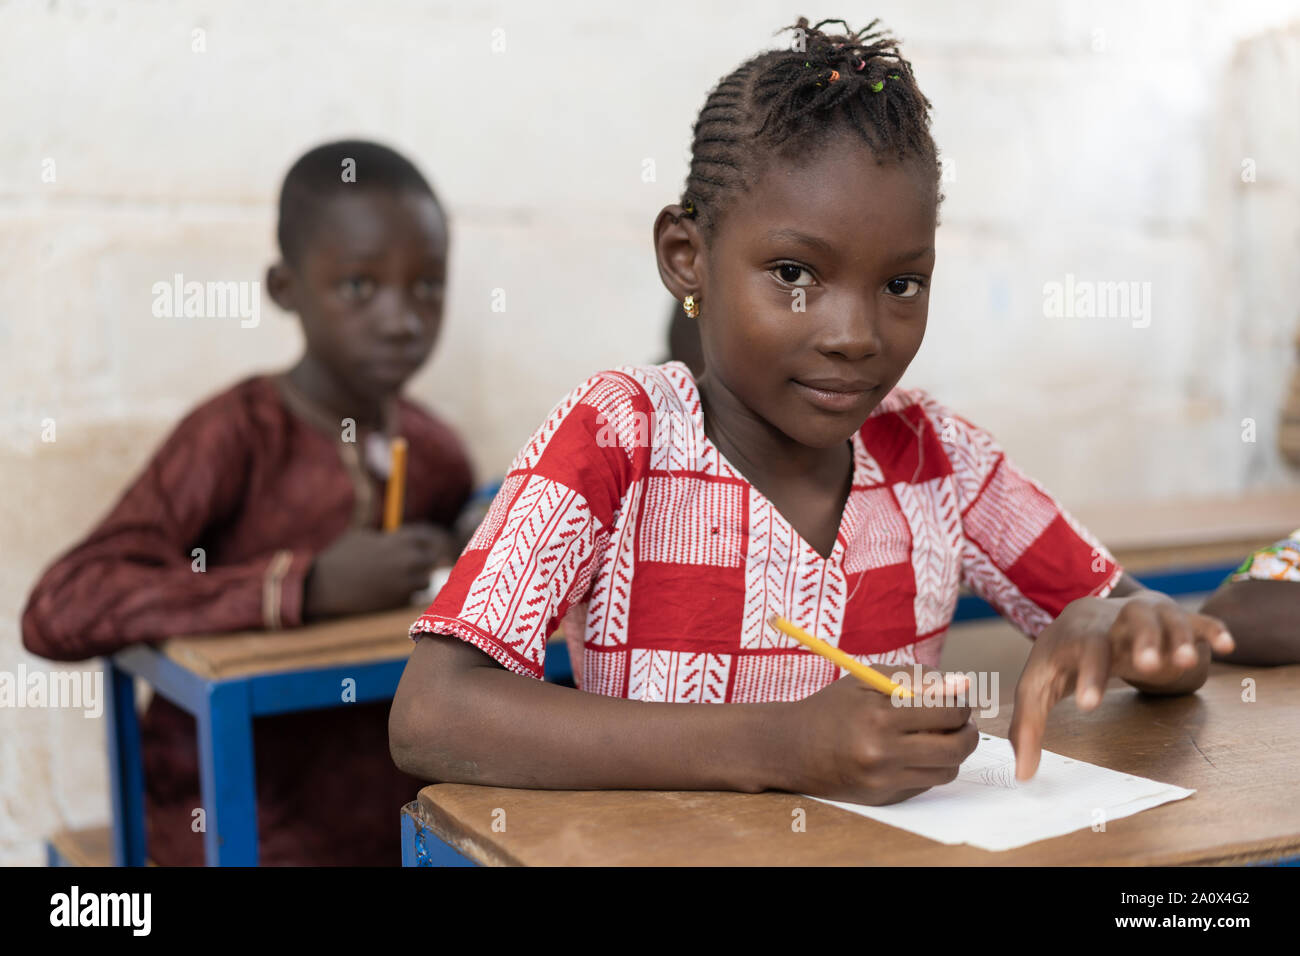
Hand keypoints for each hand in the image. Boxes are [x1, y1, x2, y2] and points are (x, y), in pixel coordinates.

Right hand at [303, 523, 456, 620]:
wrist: (326, 585)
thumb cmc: (340, 557)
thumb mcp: (363, 537)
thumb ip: (386, 539)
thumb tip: (401, 541)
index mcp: (400, 540)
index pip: (425, 539)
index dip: (420, 544)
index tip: (416, 548)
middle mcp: (407, 560)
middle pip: (430, 559)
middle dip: (422, 562)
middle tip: (412, 567)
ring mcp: (405, 582)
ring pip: (425, 581)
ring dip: (416, 581)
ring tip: (400, 581)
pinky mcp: (398, 601)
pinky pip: (411, 597)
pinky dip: (404, 596)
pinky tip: (389, 594)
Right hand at [783, 665, 977, 805]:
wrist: (792, 747)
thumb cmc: (833, 707)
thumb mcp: (870, 680)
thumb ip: (917, 678)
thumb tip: (963, 685)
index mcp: (879, 715)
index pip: (947, 712)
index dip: (961, 704)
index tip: (957, 700)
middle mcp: (882, 751)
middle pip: (956, 748)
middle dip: (967, 732)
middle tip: (961, 722)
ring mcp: (883, 779)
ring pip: (946, 770)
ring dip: (952, 752)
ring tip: (938, 736)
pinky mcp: (883, 797)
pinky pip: (926, 784)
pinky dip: (929, 767)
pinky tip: (913, 753)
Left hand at [1009, 591, 1234, 780]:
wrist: (1091, 613)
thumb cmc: (1063, 659)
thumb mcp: (1039, 687)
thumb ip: (1028, 728)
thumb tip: (1021, 775)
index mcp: (1076, 636)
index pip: (1080, 651)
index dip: (1086, 676)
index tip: (1088, 707)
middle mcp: (1112, 622)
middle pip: (1127, 621)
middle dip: (1139, 640)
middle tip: (1146, 665)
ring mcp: (1144, 618)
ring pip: (1164, 617)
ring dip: (1177, 636)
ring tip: (1183, 662)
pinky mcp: (1172, 622)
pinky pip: (1196, 621)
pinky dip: (1211, 630)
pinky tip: (1226, 647)